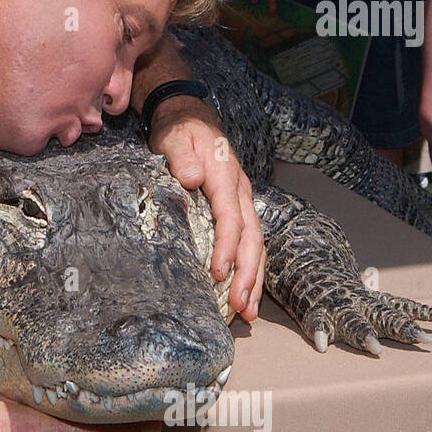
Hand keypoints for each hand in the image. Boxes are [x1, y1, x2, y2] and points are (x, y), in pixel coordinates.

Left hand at [147, 94, 265, 319]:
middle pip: (252, 238)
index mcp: (226, 176)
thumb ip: (181, 156)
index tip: (219, 272)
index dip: (227, 246)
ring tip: (248, 312)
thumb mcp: (174, 137)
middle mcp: (241, 192)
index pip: (231, 216)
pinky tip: (244, 296)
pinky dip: (248, 271)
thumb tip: (190, 178)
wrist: (189, 118)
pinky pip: (248, 244)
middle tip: (241, 307)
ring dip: (254, 280)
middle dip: (248, 274)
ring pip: (256, 246)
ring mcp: (242, 203)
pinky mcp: (236, 212)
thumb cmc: (180, 131)